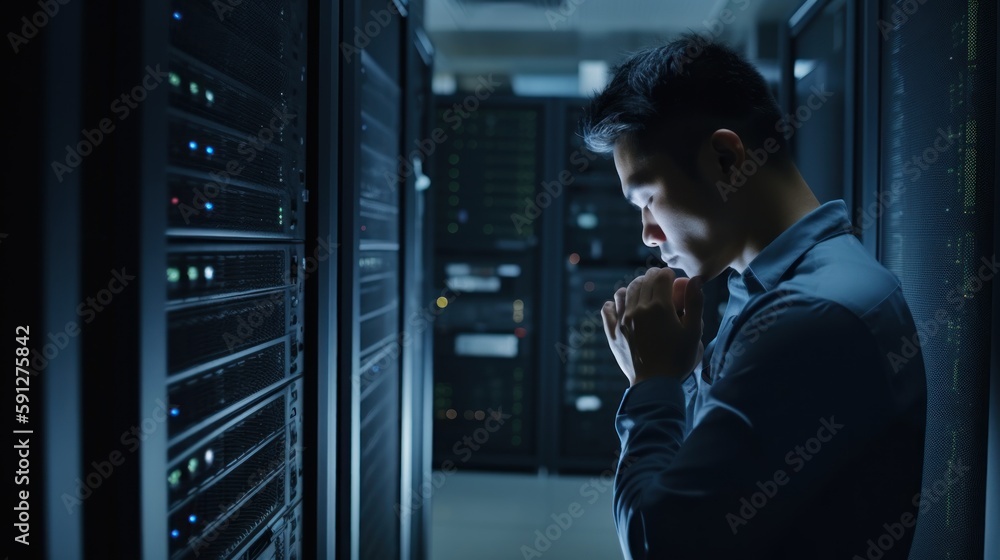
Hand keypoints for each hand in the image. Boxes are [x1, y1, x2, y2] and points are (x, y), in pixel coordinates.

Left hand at [601, 268, 704, 385]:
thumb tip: (695, 280)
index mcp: (659, 307)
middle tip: (660, 285)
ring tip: (643, 296)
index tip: (672, 279)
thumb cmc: (678, 359)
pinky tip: (623, 308)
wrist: (655, 385)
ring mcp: (622, 320)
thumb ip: (695, 303)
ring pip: (624, 292)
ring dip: (634, 289)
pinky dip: (614, 304)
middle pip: (642, 281)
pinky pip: (607, 308)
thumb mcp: (694, 332)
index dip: (668, 274)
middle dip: (652, 278)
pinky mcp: (613, 332)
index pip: (660, 276)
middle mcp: (638, 309)